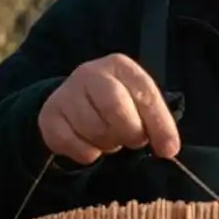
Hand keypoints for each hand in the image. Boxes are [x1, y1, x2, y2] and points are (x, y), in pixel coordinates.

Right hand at [37, 53, 179, 165]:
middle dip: (130, 132)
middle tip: (132, 140)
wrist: (73, 103)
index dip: (160, 125)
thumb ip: (157, 122)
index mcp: (119, 65)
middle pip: (116, 108)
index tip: (168, 150)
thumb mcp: (139, 103)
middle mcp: (90, 73)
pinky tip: (90, 144)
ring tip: (109, 137)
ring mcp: (66, 93)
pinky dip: (86, 153)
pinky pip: (71, 143)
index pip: (145, 94)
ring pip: (94, 129)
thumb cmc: (116, 104)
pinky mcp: (49, 115)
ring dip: (107, 144)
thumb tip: (169, 149)